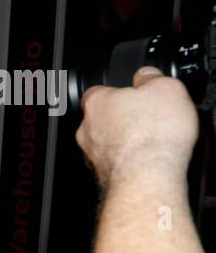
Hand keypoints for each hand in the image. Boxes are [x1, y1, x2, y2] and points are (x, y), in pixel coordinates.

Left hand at [76, 66, 198, 187]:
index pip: (98, 92)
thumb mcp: (166, 88)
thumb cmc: (154, 133)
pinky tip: (144, 162)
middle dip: (120, 120)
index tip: (132, 96)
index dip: (117, 93)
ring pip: (105, 143)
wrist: (147, 176)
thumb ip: (152, 78)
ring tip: (148, 144)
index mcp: (97, 102)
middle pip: (101, 119)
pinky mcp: (101, 176)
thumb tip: (147, 75)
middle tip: (145, 122)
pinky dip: (126, 162)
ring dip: (122, 143)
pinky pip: (113, 164)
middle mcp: (86, 129)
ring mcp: (91, 154)